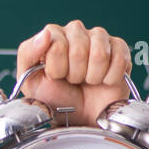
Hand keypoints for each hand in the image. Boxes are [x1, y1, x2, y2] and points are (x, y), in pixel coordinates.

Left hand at [15, 20, 131, 126]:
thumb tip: (45, 33)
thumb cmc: (54, 98)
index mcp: (52, 36)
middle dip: (74, 73)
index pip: (56, 42)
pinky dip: (109, 78)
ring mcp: (99, 37)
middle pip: (79, 49)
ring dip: (91, 76)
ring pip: (100, 54)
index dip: (56, 66)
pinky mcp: (120, 47)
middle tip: (71, 80)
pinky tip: (102, 80)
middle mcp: (75, 32)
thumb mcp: (30, 80)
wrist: (78, 116)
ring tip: (85, 80)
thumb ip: (28, 53)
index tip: (56, 76)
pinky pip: (119, 59)